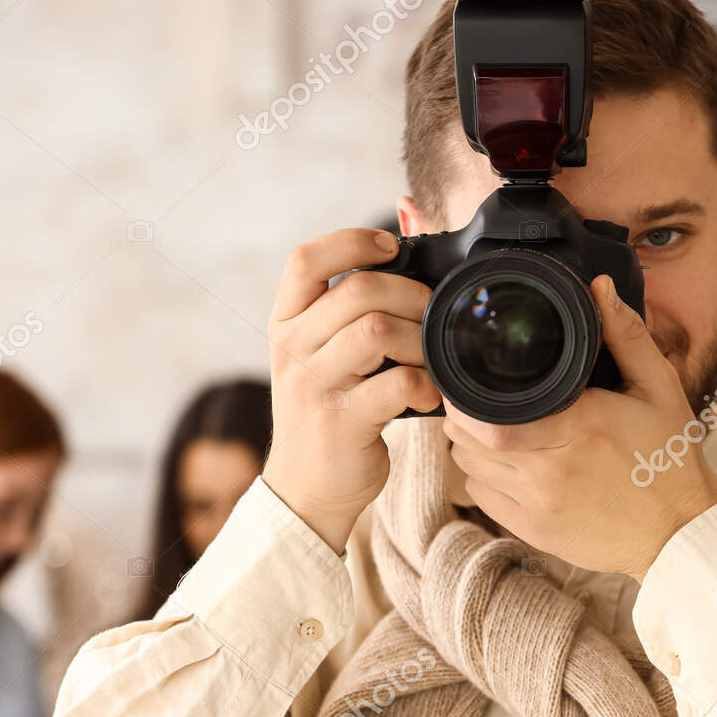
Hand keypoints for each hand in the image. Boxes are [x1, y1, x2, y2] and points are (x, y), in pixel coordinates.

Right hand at [260, 229, 443, 552]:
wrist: (306, 488)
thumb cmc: (327, 410)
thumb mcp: (321, 353)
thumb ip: (348, 304)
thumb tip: (402, 227)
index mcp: (285, 324)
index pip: (305, 261)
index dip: (351, 241)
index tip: (390, 246)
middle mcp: (293, 350)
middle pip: (357, 291)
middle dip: (410, 294)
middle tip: (431, 313)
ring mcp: (315, 386)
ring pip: (377, 331)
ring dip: (419, 338)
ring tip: (430, 356)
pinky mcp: (343, 422)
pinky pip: (397, 384)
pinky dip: (425, 384)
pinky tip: (429, 393)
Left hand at [443, 274, 716, 580]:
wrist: (679, 530)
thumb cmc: (670, 457)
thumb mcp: (658, 388)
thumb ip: (627, 335)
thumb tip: (599, 287)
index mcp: (577, 428)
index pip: (487, 417)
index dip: (465, 396)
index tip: (470, 376)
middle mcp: (548, 470)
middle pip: (467, 439)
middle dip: (462, 413)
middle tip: (479, 396)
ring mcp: (537, 506)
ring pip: (469, 467)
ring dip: (471, 443)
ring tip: (493, 425)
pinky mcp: (534, 531)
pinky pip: (481, 498)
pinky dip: (482, 477)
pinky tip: (506, 462)